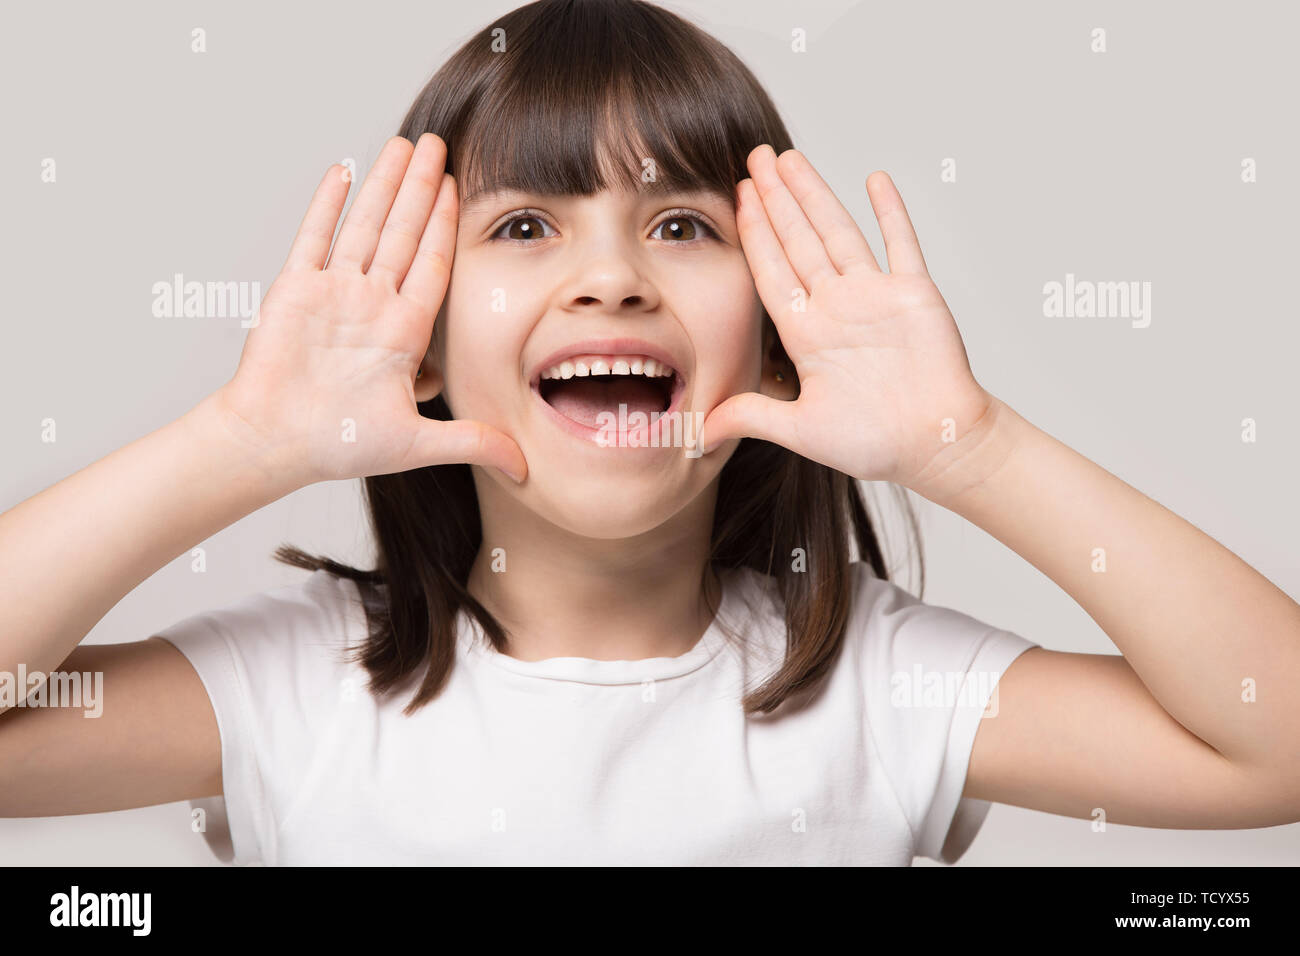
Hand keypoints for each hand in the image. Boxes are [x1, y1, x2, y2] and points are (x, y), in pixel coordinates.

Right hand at [213, 134, 526, 487]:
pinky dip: (328, 203)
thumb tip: (526, 469)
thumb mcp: (417, 442)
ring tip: (404, 143)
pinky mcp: (295, 289)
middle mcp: (372, 303)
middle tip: (440, 142)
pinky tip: (344, 170)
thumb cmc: (336, 445)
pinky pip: (314, 237)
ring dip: (385, 184)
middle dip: (423, 188)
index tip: (463, 188)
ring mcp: (334, 292)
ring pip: (365, 224)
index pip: (434, 264)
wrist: (274, 443)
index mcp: (402, 331)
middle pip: (404, 233)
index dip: (448, 225)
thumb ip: (473, 443)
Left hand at [698, 145, 992, 491]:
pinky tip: (874, 179)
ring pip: (839, 232)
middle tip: (755, 157)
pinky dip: (890, 212)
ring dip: (816, 194)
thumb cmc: (875, 443)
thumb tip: (694, 436)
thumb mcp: (800, 430)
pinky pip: (901, 243)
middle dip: (776, 199)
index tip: (738, 197)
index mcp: (808, 334)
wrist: (935, 447)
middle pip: (798, 240)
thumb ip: (750, 418)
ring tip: (792, 158)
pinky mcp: (915, 294)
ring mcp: (875, 297)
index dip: (754, 233)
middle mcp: (837, 307)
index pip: (772, 271)